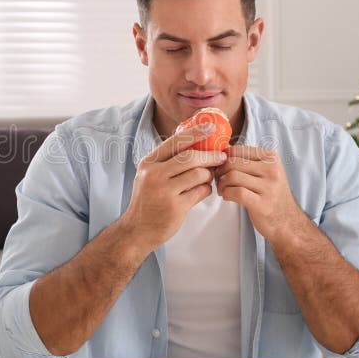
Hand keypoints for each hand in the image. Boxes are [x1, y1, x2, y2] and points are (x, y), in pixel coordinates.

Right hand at [121, 123, 227, 254]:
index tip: (211, 127)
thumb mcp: (149, 176)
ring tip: (209, 177)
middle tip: (222, 156)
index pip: (175, 142)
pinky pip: (201, 192)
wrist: (136, 230)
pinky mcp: (176, 207)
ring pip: (198, 174)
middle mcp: (154, 175)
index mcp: (148, 163)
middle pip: (190, 157)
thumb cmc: (148, 200)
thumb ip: (167, 162)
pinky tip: (204, 191)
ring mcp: (165, 191)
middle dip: (210, 155)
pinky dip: (206, 189)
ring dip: (209, 175)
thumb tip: (195, 144)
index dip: (196, 133)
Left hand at [215, 145, 301, 240]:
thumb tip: (223, 152)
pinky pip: (236, 192)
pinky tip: (227, 197)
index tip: (220, 168)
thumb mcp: (266, 172)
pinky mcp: (262, 204)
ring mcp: (268, 187)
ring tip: (223, 190)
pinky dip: (226, 194)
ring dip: (221, 184)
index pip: (238, 150)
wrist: (287, 221)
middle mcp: (272, 170)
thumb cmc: (272, 195)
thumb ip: (248, 161)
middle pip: (233, 162)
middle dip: (220, 171)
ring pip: (232, 176)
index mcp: (271, 158)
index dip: (223, 159)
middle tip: (218, 180)